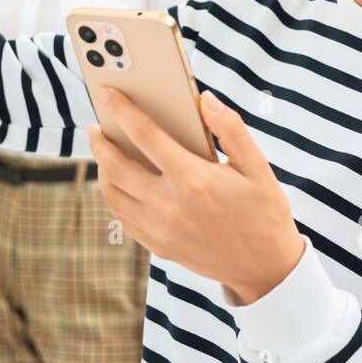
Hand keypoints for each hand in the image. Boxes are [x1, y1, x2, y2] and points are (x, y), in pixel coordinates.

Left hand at [87, 88, 305, 304]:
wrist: (266, 268)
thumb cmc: (264, 212)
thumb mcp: (257, 166)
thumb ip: (230, 128)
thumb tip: (205, 99)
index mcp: (193, 179)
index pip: (146, 136)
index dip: (123, 111)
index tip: (107, 94)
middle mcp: (170, 205)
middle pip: (116, 167)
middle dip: (100, 142)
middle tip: (95, 127)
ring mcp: (161, 230)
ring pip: (113, 195)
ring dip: (102, 170)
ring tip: (104, 153)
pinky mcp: (159, 247)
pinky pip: (123, 218)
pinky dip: (115, 197)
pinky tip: (119, 184)